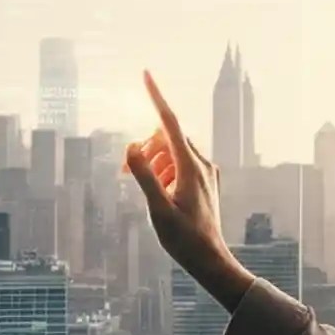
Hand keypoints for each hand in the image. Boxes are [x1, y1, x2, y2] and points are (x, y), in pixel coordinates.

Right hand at [123, 70, 253, 311]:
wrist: (209, 260)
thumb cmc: (184, 239)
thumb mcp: (157, 209)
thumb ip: (144, 176)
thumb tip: (130, 146)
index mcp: (191, 167)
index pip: (169, 123)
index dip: (156, 97)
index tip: (145, 74)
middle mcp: (202, 164)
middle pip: (167, 137)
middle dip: (144, 147)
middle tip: (125, 172)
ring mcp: (205, 172)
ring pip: (172, 149)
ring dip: (153, 160)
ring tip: (143, 187)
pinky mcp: (204, 181)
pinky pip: (179, 162)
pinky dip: (163, 169)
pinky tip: (159, 191)